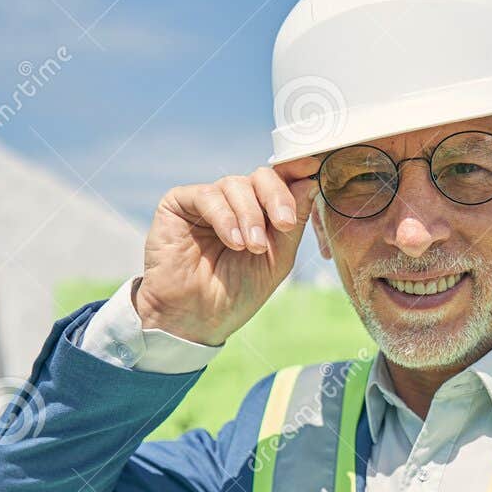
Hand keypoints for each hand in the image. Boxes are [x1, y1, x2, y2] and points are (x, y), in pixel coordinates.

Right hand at [133, 162, 321, 345]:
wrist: (196, 318)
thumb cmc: (237, 294)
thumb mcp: (276, 260)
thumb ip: (292, 223)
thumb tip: (311, 182)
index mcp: (260, 212)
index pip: (281, 182)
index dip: (296, 173)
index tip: (313, 172)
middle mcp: (234, 201)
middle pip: (262, 177)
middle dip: (278, 198)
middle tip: (284, 224)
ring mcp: (207, 200)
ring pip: (236, 184)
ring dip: (250, 216)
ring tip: (253, 247)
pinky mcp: (179, 203)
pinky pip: (208, 195)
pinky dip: (225, 218)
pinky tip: (233, 242)